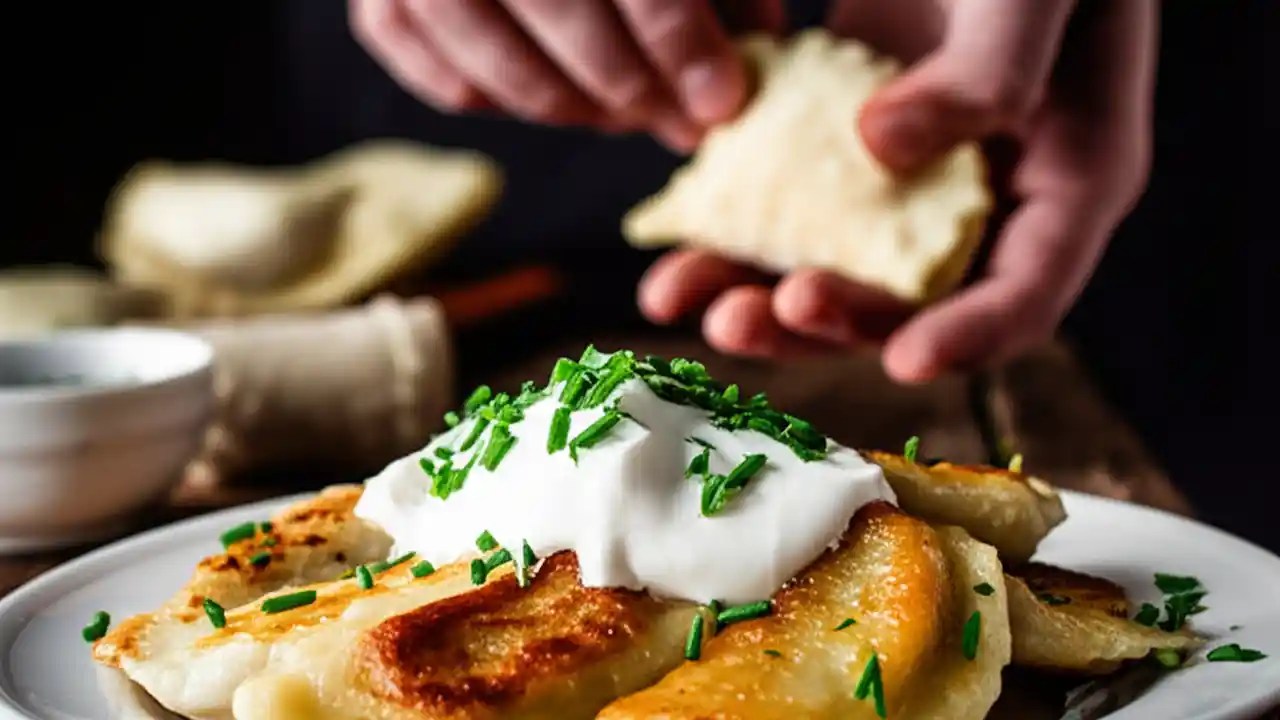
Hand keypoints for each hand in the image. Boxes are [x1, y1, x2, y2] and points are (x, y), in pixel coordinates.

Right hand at [349, 0, 784, 150]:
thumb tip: (757, 43)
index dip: (680, 41)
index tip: (721, 101)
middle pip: (558, 8)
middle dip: (631, 86)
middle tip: (680, 124)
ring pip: (490, 52)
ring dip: (568, 104)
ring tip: (620, 115)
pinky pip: (433, 69)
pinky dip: (491, 96)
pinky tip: (546, 96)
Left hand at [638, 0, 1157, 382]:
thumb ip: (988, 74)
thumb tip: (881, 149)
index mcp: (1069, 180)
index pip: (1026, 295)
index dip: (969, 338)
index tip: (905, 361)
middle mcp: (988, 203)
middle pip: (911, 306)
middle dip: (828, 323)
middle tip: (751, 316)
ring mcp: (911, 184)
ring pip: (840, 275)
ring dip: (763, 300)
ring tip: (691, 304)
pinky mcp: (848, 153)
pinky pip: (796, 217)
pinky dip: (736, 240)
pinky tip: (679, 251)